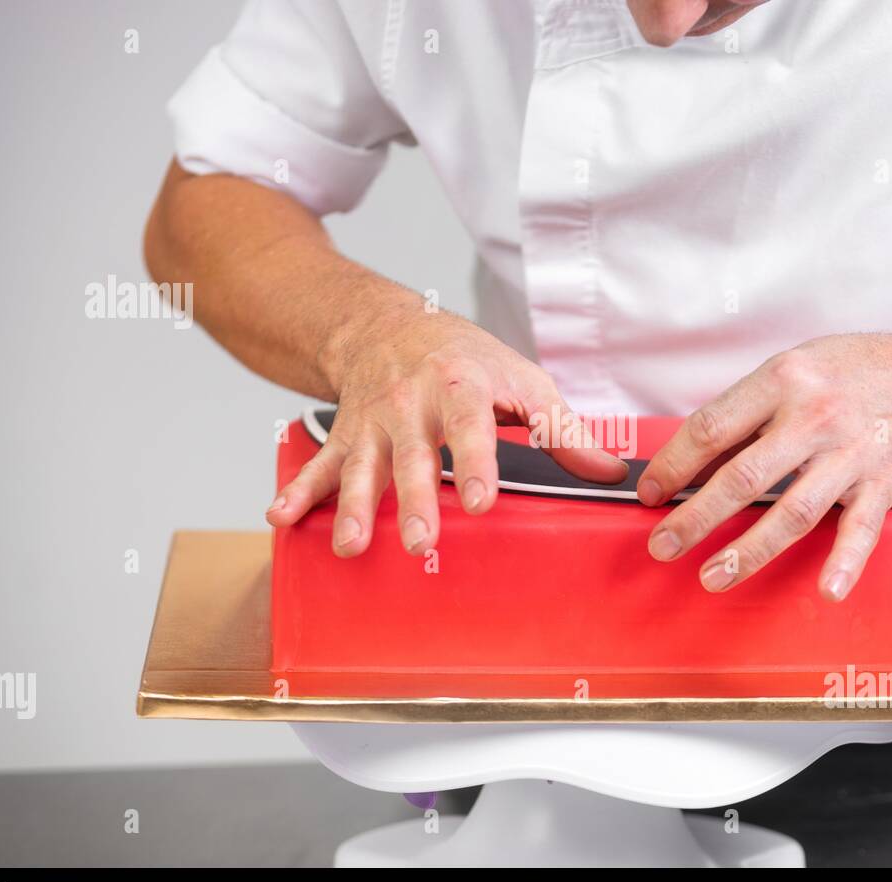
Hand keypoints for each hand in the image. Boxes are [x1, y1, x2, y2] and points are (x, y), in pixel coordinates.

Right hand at [266, 301, 627, 555]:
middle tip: (422, 543)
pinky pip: (320, 466)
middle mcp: (411, 404)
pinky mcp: (345, 437)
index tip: (481, 501)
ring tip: (352, 546)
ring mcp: (372, 423)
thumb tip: (609, 472)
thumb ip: (561, 430)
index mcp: (459, 386)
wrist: (389, 326)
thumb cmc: (467, 359)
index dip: (475, 463)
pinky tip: (281, 519)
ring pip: (363, 467)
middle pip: (412, 457)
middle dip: (414, 500)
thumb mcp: (521, 381)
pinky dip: (299, 492)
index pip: (469, 427)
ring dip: (354, 507)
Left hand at [637, 333, 891, 598]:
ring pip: (794, 510)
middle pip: (744, 475)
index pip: (712, 428)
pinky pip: (861, 528)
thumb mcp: (792, 369)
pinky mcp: (885, 483)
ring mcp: (852, 452)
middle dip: (696, 517)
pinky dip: (845, 562)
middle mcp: (816, 415)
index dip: (675, 465)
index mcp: (783, 380)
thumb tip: (688, 462)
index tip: (651, 495)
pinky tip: (826, 590)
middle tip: (662, 546)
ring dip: (750, 550)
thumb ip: (746, 413)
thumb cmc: (850, 373)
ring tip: (712, 576)